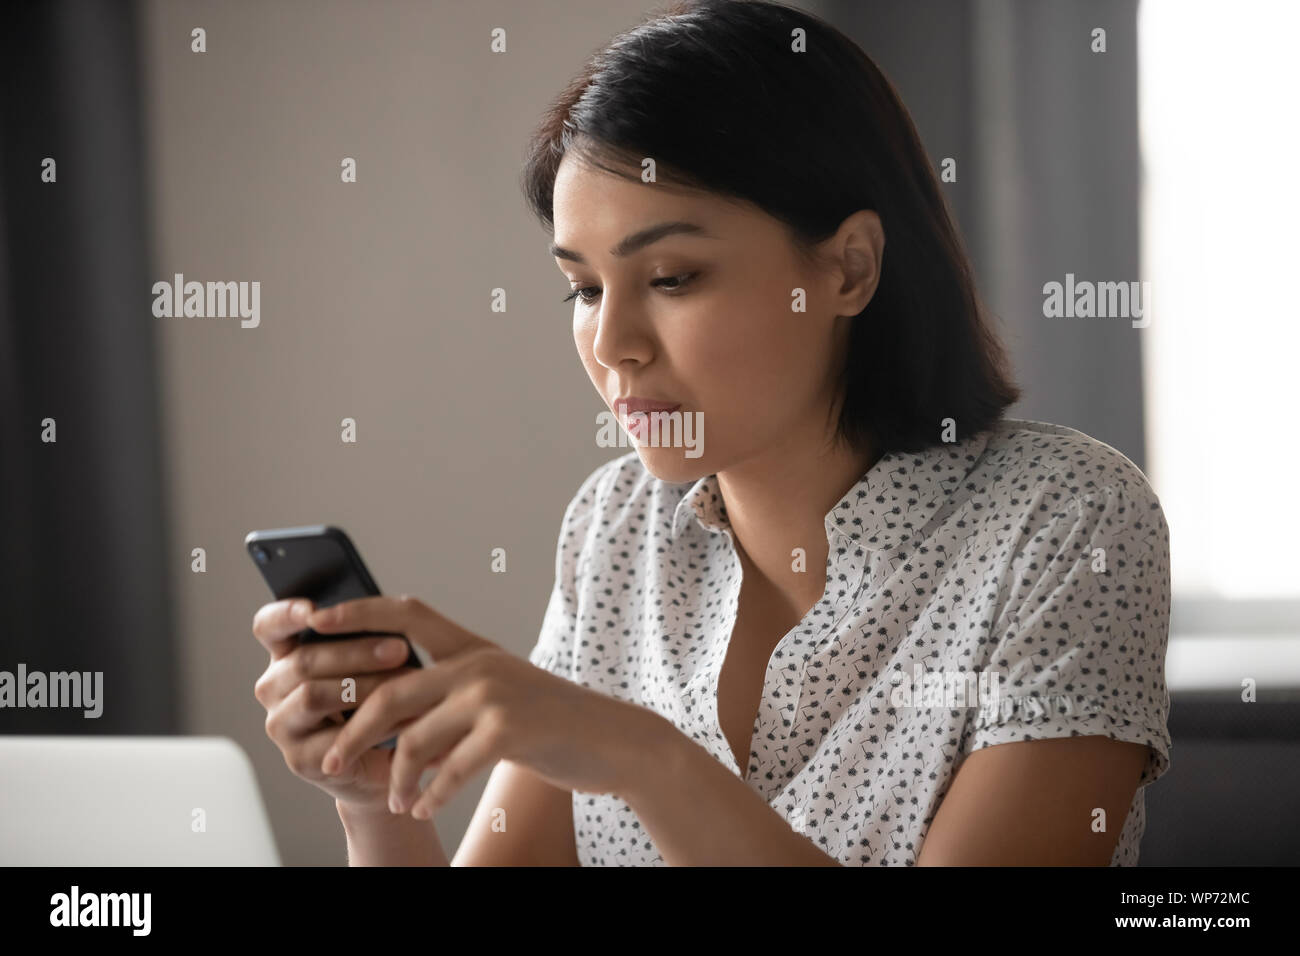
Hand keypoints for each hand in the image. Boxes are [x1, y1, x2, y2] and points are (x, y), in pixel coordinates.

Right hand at [251, 597, 417, 809]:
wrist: (385, 757)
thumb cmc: (375, 697)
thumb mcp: (368, 663)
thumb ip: (363, 637)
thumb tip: (385, 614)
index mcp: (285, 654)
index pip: (268, 627)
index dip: (286, 614)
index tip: (314, 610)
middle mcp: (274, 687)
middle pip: (303, 661)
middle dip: (355, 652)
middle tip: (400, 649)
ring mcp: (281, 724)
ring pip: (313, 696)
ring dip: (364, 686)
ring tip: (406, 681)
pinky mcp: (299, 758)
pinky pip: (332, 737)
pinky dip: (372, 725)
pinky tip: (401, 719)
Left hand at [307, 595, 656, 819]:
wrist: (611, 740)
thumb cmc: (547, 722)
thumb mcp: (496, 694)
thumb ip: (447, 693)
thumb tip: (382, 709)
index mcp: (471, 646)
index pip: (404, 613)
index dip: (356, 612)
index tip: (315, 622)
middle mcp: (477, 662)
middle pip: (392, 689)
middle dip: (353, 729)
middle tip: (329, 759)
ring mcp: (493, 694)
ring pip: (415, 738)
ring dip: (396, 777)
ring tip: (393, 800)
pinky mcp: (508, 729)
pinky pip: (448, 769)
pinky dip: (430, 795)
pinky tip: (422, 808)